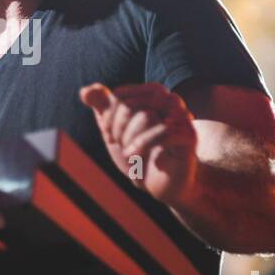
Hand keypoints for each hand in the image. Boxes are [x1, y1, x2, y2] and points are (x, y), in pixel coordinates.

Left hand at [79, 82, 199, 209]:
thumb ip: (102, 109)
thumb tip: (85, 91)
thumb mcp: (116, 132)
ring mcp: (181, 118)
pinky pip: (166, 132)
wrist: (162, 184)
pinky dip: (145, 144)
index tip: (106, 130)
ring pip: (147, 116)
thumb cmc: (141, 154)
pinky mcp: (189, 137)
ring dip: (130, 138)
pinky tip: (137, 155)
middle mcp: (169, 102)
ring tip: (127, 152)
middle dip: (118, 126)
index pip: (121, 95)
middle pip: (133, 104)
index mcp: (152, 96)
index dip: (108, 114)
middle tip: (116, 142)